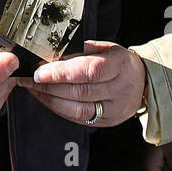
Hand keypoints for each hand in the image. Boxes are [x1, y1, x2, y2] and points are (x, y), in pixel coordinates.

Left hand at [18, 40, 145, 127]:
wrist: (142, 83)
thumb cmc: (118, 62)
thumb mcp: (105, 48)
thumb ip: (81, 51)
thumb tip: (50, 54)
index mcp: (120, 65)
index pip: (88, 71)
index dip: (62, 73)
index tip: (40, 72)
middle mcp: (119, 90)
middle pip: (80, 92)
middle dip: (50, 86)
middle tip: (29, 79)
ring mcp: (114, 109)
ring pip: (77, 109)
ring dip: (50, 99)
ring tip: (33, 89)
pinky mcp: (107, 122)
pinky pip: (79, 118)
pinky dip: (59, 108)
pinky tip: (46, 99)